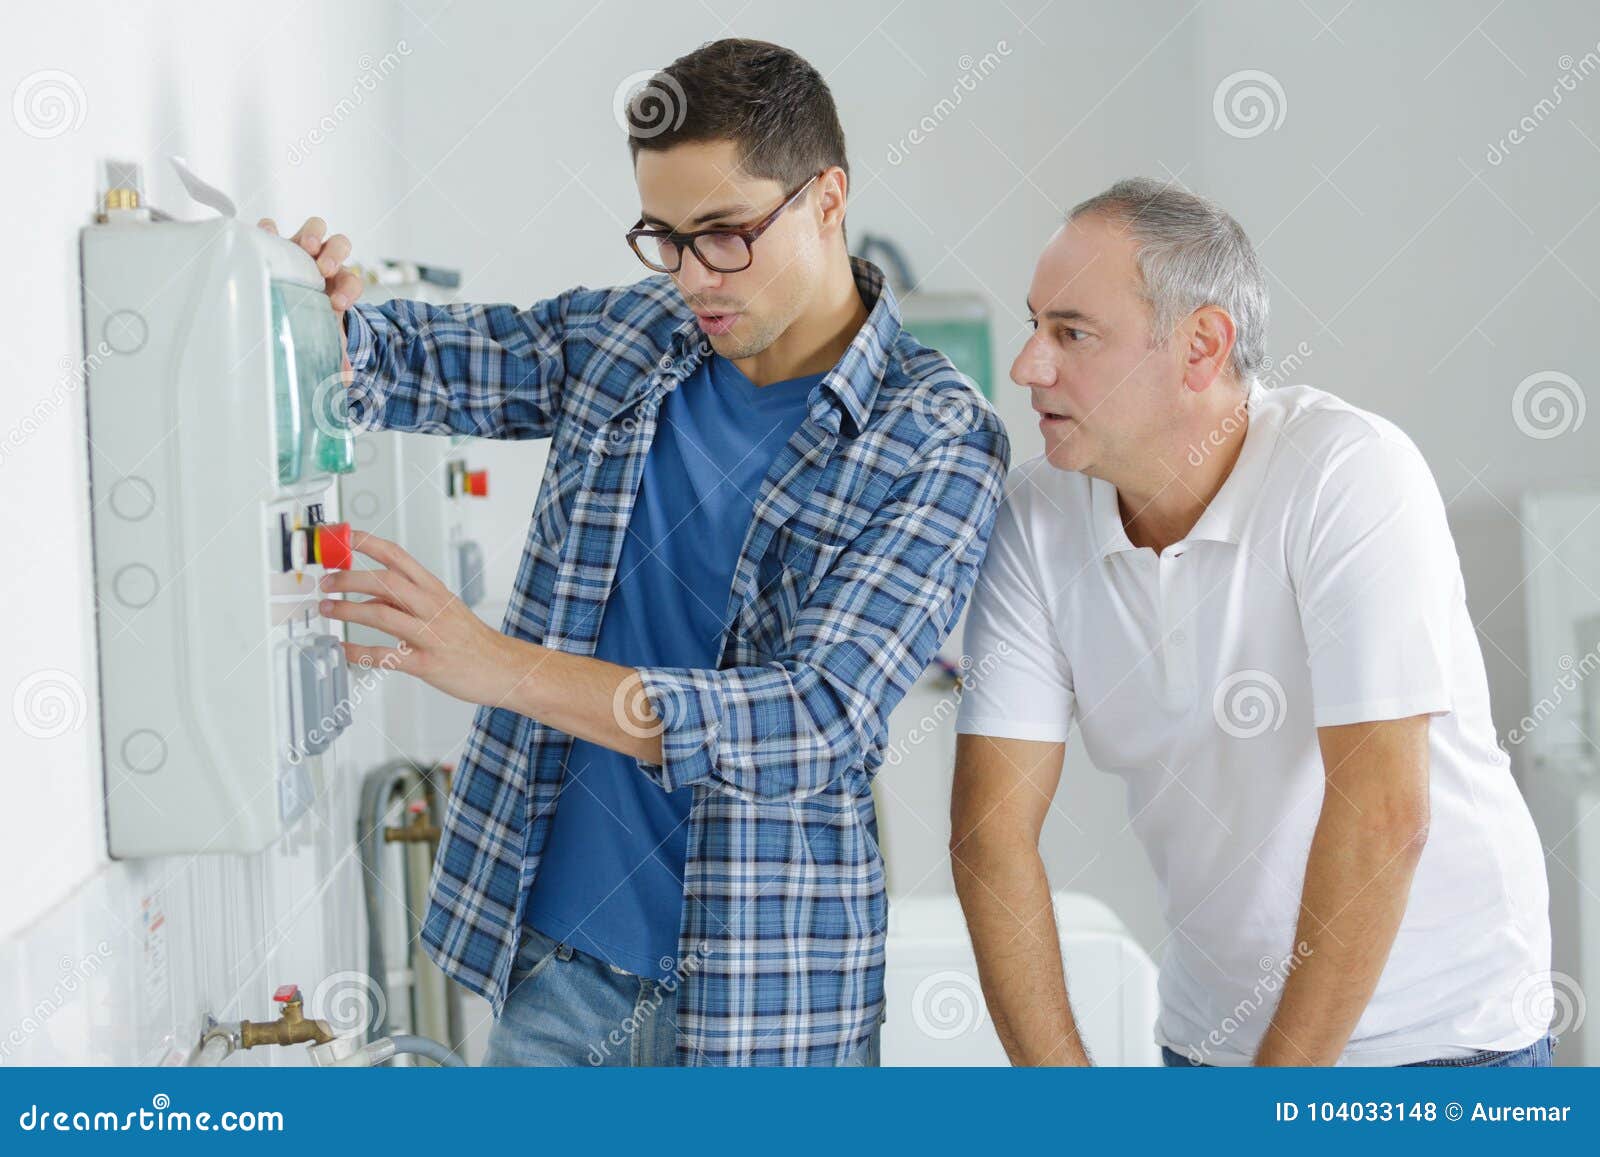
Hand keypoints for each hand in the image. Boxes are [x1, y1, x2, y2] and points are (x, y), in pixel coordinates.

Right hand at [256, 215, 362, 372]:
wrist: (291, 300)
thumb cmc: (310, 313)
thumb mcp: (323, 332)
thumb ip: (335, 353)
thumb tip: (344, 381)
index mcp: (339, 283)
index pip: (353, 281)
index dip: (349, 289)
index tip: (338, 303)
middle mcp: (323, 261)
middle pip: (340, 244)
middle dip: (335, 255)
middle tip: (325, 269)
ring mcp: (300, 248)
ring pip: (315, 228)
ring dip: (312, 236)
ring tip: (306, 248)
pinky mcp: (276, 242)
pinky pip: (273, 228)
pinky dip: (270, 229)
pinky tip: (267, 235)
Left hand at [317, 530, 529, 707]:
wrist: (504, 667)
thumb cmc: (472, 640)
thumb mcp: (444, 608)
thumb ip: (406, 600)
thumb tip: (366, 592)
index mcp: (434, 589)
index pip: (397, 556)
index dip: (367, 543)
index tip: (342, 535)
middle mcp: (432, 607)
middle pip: (385, 581)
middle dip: (349, 577)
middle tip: (326, 580)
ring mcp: (431, 635)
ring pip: (382, 614)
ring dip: (347, 609)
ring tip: (327, 608)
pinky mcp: (429, 664)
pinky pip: (387, 656)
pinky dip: (359, 652)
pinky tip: (344, 649)